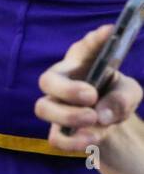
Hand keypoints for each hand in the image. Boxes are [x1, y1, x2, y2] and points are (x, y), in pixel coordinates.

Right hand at [36, 24, 142, 153]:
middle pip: (47, 80)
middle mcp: (62, 82)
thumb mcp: (130, 93)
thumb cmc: (115, 96)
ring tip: (93, 119)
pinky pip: (55, 137)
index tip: (109, 32)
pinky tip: (92, 139)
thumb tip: (102, 113)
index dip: (95, 40)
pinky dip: (72, 141)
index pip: (85, 47)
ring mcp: (56, 107)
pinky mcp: (58, 131)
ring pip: (43, 108)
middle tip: (90, 96)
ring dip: (67, 115)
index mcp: (81, 63)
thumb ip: (123, 98)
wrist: (110, 123)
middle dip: (67, 89)